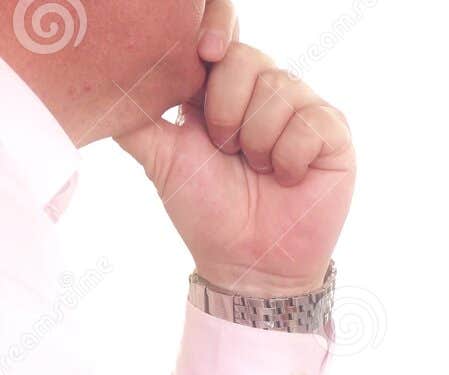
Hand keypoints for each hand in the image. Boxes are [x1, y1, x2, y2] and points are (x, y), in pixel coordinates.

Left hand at [116, 3, 354, 297]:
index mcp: (223, 89)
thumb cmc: (208, 211)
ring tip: (257, 169)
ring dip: (258, 139)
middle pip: (247, 57)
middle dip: (226, 106)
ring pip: (279, 89)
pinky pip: (311, 121)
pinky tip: (288, 178)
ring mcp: (303, 110)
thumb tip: (111, 78)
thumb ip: (138, 114)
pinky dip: (290, 156)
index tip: (202, 53)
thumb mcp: (161, 156)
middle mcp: (264, 92)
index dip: (213, 34)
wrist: (249, 262)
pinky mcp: (334, 135)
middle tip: (226, 149)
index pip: (221, 39)